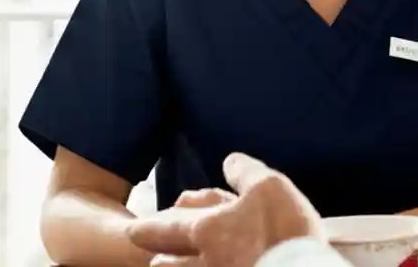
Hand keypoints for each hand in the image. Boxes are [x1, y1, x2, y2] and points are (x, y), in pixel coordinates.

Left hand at [128, 153, 324, 266]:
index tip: (133, 229)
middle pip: (165, 264)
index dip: (146, 228)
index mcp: (206, 231)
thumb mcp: (270, 186)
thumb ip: (245, 172)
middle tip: (159, 253)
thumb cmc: (283, 230)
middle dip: (160, 256)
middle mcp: (201, 263)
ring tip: (175, 265)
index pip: (165, 228)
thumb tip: (229, 160)